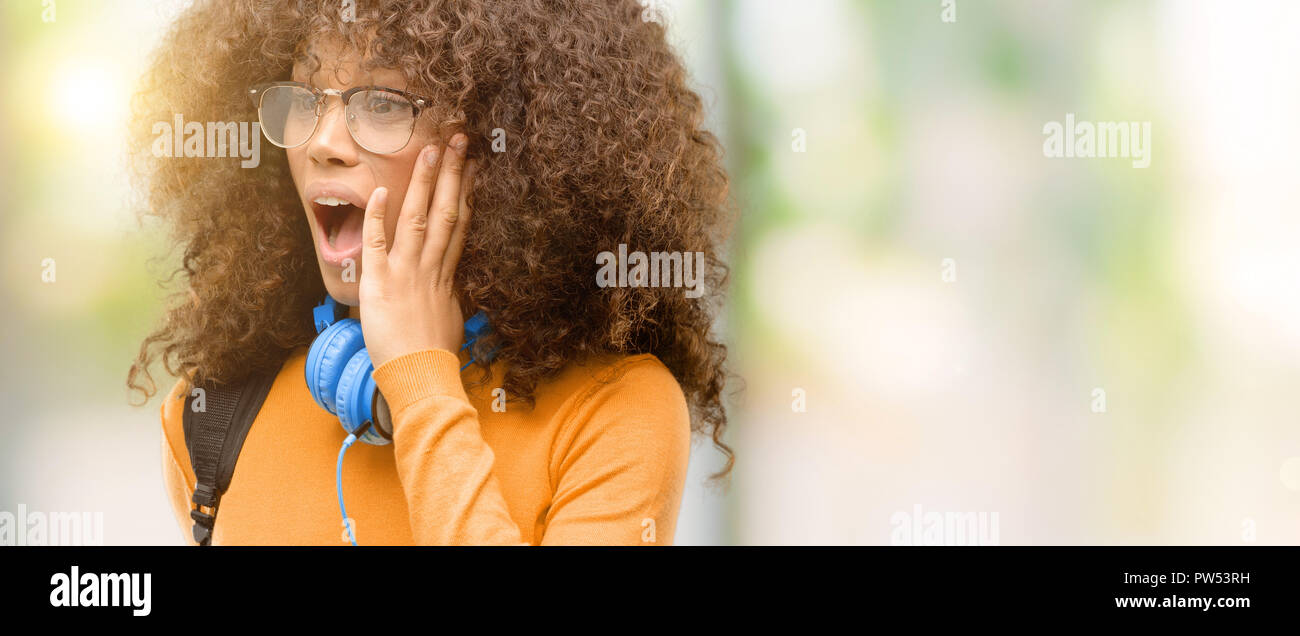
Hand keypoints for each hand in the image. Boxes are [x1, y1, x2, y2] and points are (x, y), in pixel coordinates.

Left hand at [358, 133, 476, 369]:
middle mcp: (429, 267)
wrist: (420, 376)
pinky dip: (378, 219)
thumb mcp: (451, 321)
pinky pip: (378, 245)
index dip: (466, 192)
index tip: (472, 167)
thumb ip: (449, 297)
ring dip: (424, 184)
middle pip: (445, 212)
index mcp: (446, 275)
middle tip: (457, 141)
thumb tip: (451, 290)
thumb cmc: (435, 355)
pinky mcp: (380, 283)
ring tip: (431, 151)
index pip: (459, 224)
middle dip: (451, 174)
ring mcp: (406, 272)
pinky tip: (382, 192)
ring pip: (417, 219)